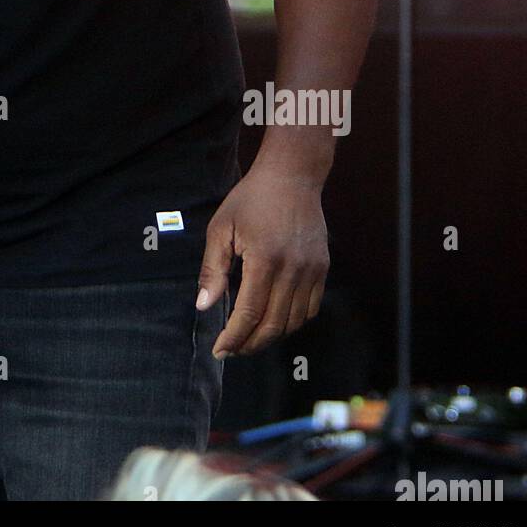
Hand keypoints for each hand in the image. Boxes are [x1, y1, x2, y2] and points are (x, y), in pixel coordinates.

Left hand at [196, 168, 328, 358]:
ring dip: (271, 336)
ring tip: (250, 338)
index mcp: (264, 259)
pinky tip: (274, 320)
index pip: (249, 313)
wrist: (292, 176)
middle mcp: (293, 269)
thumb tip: (203, 305)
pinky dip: (292, 322)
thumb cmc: (251, 199)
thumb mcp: (221, 228)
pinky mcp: (322, 268)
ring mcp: (312, 270)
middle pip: (273, 325)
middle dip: (250, 344)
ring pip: (294, 321)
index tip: (219, 350)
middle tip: (232, 349)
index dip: (233, 337)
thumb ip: (213, 269)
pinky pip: (310, 308)